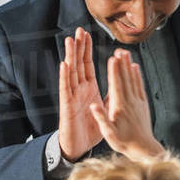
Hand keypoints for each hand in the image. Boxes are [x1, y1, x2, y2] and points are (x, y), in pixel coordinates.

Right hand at [58, 27, 103, 160]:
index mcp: (89, 90)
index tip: (88, 35)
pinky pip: (66, 89)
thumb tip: (114, 85)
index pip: (88, 66)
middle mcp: (79, 91)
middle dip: (79, 47)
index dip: (88, 51)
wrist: (80, 149)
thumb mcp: (104, 112)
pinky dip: (65, 76)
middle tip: (79, 30)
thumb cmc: (90, 132)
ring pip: (71, 72)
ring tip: (70, 40)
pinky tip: (65, 64)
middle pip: (79, 64)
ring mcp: (72, 97)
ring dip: (71, 56)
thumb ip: (107, 98)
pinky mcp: (67, 106)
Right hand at [89, 49, 162, 161]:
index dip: (114, 71)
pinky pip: (140, 86)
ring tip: (126, 53)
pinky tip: (136, 68)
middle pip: (125, 78)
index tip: (112, 58)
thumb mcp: (109, 133)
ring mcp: (138, 102)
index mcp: (120, 107)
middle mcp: (130, 101)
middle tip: (119, 49)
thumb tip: (92, 105)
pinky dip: (137, 75)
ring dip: (129, 65)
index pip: (116, 85)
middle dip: (122, 63)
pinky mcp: (143, 104)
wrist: (144, 149)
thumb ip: (101, 118)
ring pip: (133, 79)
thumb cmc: (124, 142)